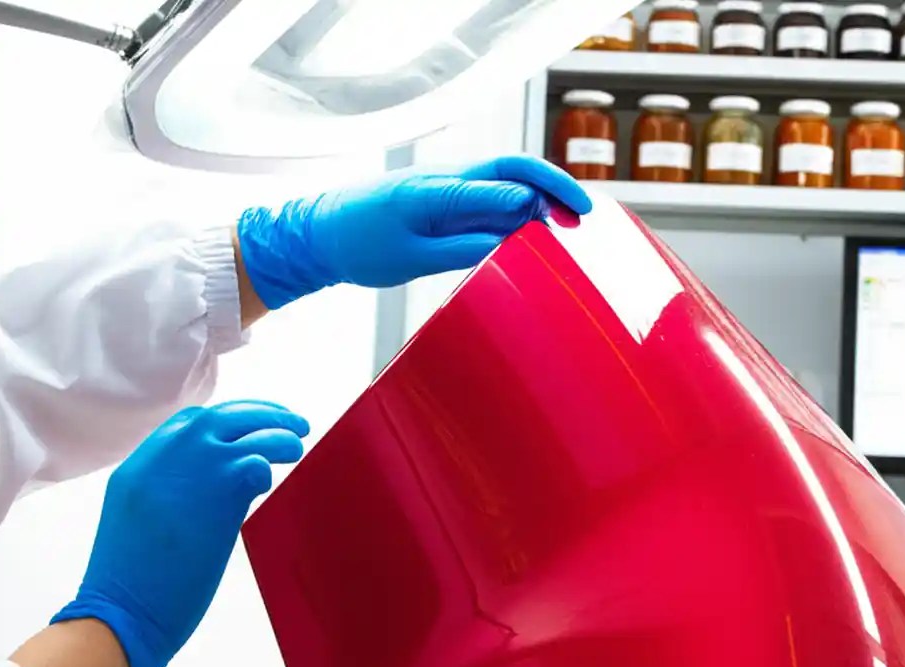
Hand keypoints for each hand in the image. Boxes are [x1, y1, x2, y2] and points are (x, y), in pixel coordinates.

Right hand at [51, 400, 309, 666]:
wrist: (120, 612)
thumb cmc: (132, 584)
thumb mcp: (141, 518)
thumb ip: (173, 490)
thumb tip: (227, 480)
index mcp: (140, 464)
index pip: (190, 421)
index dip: (228, 419)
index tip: (252, 425)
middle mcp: (164, 456)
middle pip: (223, 415)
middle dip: (264, 413)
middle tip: (293, 422)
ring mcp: (193, 467)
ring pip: (248, 430)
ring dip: (280, 436)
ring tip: (296, 446)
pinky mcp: (220, 489)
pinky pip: (257, 462)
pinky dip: (269, 467)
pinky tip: (271, 482)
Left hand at [235, 154, 593, 308]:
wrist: (318, 233)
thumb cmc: (358, 246)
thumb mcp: (411, 258)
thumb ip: (463, 248)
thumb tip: (512, 243)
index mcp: (438, 190)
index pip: (500, 185)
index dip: (539, 199)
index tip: (567, 220)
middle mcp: (448, 179)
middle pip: (513, 170)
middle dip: (554, 186)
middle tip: (586, 214)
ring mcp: (448, 187)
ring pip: (507, 181)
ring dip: (542, 197)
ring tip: (572, 224)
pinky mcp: (446, 199)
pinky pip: (491, 197)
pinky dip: (521, 209)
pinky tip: (538, 230)